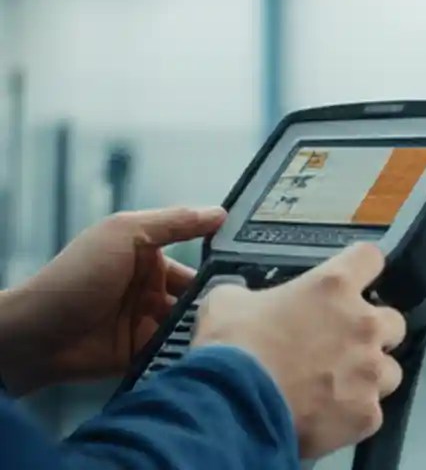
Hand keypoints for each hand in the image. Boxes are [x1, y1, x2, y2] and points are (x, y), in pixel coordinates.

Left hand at [0, 207, 225, 395]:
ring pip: (192, 324)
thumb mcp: (124, 233)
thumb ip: (173, 222)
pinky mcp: (142, 352)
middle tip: (244, 306)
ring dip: (206, 326)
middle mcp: (151, 289)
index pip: (198, 260)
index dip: (222, 265)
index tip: (252, 271)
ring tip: (228, 329)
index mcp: (148, 257)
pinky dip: (190, 350)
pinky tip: (207, 349)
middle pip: (200, 295)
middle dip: (220, 301)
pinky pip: (176, 351)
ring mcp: (147, 322)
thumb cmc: (72, 277)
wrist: (34, 336)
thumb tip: (219, 213)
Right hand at [194, 243, 405, 458]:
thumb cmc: (231, 351)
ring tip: (339, 388)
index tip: (353, 281)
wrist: (231, 410)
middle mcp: (363, 324)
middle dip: (374, 332)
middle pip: (393, 320)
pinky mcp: (367, 413)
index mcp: (334, 287)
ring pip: (390, 370)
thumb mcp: (226, 303)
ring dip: (370, 375)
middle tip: (344, 345)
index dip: (361, 269)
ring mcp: (370, 371)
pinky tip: (329, 419)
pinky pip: (371, 412)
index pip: (370, 259)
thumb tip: (244, 301)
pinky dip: (353, 415)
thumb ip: (248, 295)